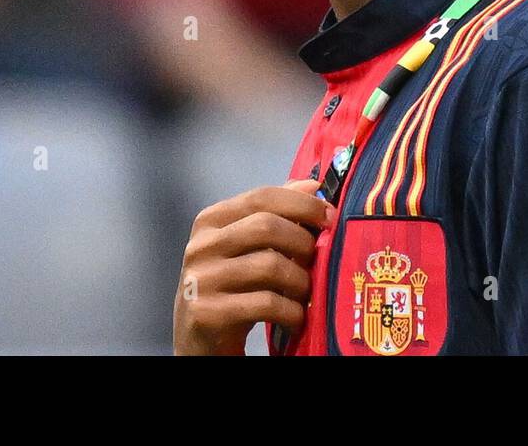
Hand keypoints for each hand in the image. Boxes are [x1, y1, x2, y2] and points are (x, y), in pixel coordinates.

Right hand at [173, 179, 333, 354]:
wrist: (198, 342)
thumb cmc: (231, 289)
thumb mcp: (245, 249)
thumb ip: (274, 215)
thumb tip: (312, 185)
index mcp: (210, 221)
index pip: (262, 197)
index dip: (302, 204)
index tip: (330, 217)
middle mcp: (200, 246)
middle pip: (267, 227)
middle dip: (303, 243)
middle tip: (318, 261)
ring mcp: (201, 280)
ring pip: (270, 266)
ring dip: (301, 282)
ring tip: (306, 294)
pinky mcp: (207, 314)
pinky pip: (267, 304)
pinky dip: (292, 311)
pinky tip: (296, 318)